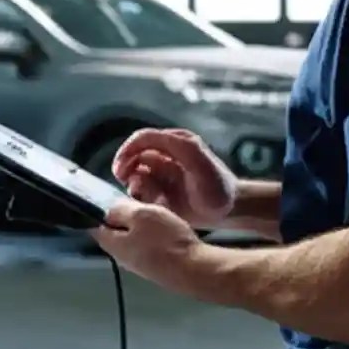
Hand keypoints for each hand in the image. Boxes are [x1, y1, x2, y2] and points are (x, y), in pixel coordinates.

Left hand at [89, 197, 203, 295]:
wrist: (193, 270)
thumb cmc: (165, 240)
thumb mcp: (141, 215)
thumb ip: (120, 209)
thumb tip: (104, 209)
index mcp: (111, 242)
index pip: (94, 222)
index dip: (100, 207)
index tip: (111, 195)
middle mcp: (119, 256)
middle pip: (114, 229)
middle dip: (124, 214)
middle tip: (138, 200)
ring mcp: (137, 263)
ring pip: (132, 235)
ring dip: (140, 223)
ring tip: (154, 211)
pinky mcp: (153, 265)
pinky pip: (146, 243)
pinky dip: (152, 233)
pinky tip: (164, 226)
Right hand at [112, 128, 237, 228]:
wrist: (229, 210)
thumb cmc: (216, 183)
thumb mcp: (198, 159)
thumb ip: (175, 145)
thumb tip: (147, 142)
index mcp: (174, 142)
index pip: (142, 138)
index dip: (127, 150)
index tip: (120, 168)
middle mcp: (165, 155)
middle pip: (134, 156)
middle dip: (126, 168)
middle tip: (125, 182)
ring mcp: (162, 174)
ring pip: (135, 175)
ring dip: (135, 184)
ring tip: (144, 195)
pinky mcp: (161, 191)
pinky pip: (143, 191)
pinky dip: (143, 196)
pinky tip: (154, 203)